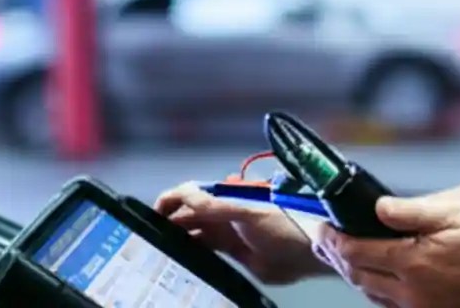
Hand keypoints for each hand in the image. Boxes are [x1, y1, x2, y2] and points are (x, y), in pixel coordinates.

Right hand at [154, 182, 327, 284]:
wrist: (310, 248)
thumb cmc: (284, 221)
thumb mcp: (247, 210)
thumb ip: (215, 205)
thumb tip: (185, 195)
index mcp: (224, 198)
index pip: (187, 195)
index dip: (167, 203)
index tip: (149, 216)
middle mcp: (223, 214)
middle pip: (187, 217)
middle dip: (167, 225)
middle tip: (149, 241)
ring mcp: (229, 234)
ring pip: (194, 236)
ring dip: (178, 242)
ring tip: (160, 254)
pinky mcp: (236, 254)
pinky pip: (207, 253)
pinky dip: (193, 257)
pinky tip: (182, 265)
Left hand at [316, 196, 459, 307]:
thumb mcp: (453, 213)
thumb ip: (410, 211)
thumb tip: (376, 207)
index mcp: (414, 263)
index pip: (357, 252)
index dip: (334, 240)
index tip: (323, 228)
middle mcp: (412, 293)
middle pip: (357, 277)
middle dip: (337, 257)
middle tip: (326, 240)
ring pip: (371, 295)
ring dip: (355, 274)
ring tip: (345, 254)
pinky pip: (391, 306)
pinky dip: (377, 290)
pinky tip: (377, 275)